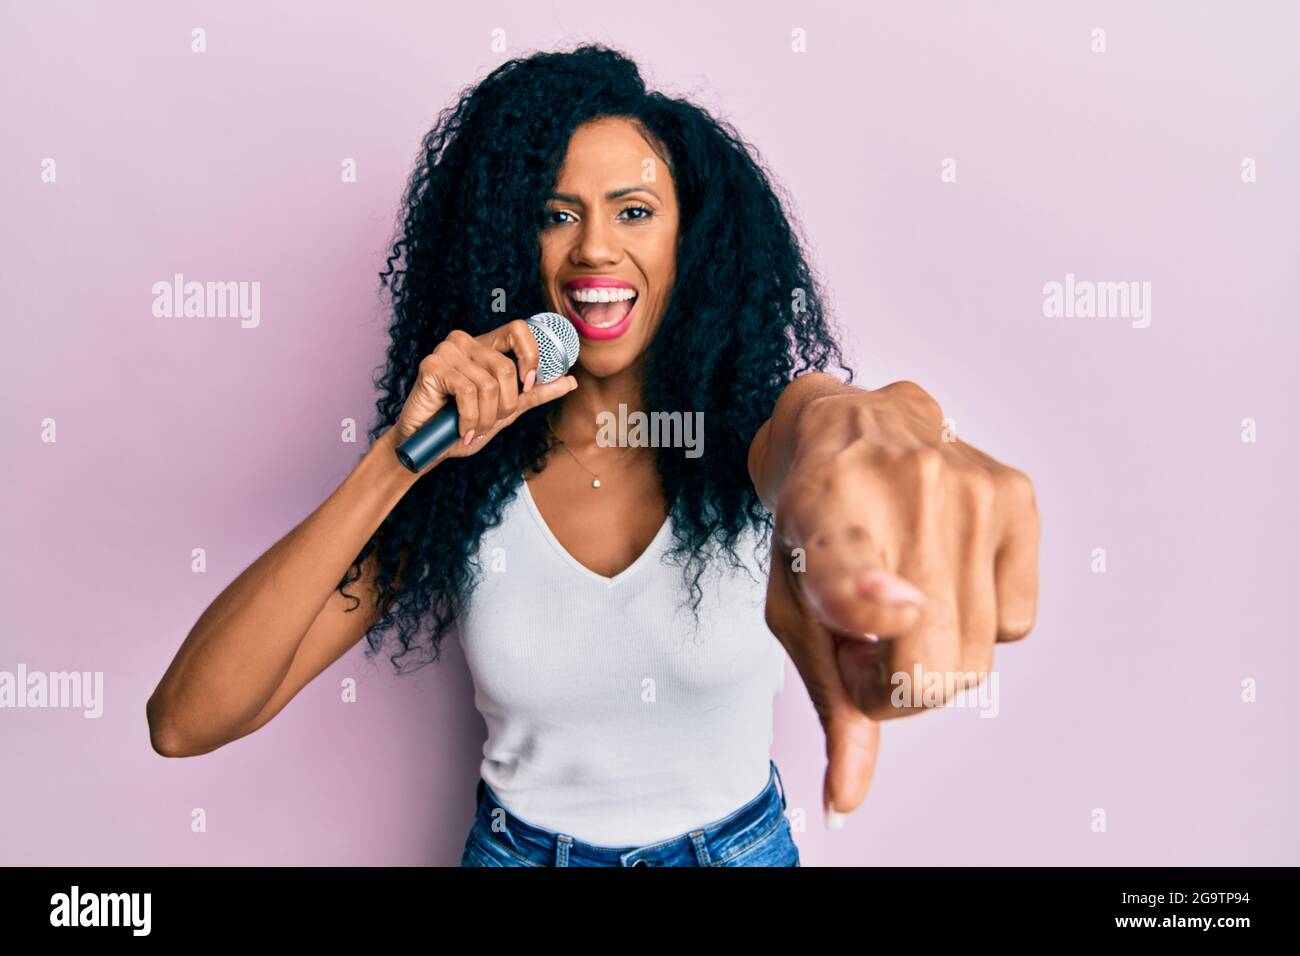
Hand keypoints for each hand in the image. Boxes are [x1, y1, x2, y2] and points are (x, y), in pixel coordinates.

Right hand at [390, 320, 576, 469]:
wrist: (425, 448)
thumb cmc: (461, 426)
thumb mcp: (506, 410)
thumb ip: (534, 394)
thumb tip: (570, 381)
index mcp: (485, 346)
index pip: (519, 330)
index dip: (531, 358)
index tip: (528, 386)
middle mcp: (465, 341)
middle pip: (507, 366)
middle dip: (507, 405)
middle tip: (492, 422)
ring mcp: (446, 351)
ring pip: (490, 384)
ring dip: (487, 417)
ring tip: (474, 429)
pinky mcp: (431, 365)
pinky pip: (469, 392)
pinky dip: (471, 419)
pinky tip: (462, 430)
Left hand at [763, 380, 1039, 822]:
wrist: (848, 426)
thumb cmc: (813, 527)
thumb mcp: (792, 608)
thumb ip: (828, 698)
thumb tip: (847, 799)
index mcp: (822, 513)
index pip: (850, 568)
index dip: (867, 601)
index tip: (895, 612)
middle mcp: (902, 492)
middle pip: (932, 673)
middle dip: (895, 688)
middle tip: (866, 646)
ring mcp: (970, 488)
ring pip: (980, 659)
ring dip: (936, 659)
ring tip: (903, 609)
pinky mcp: (1018, 494)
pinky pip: (1018, 624)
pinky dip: (980, 622)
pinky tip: (944, 577)